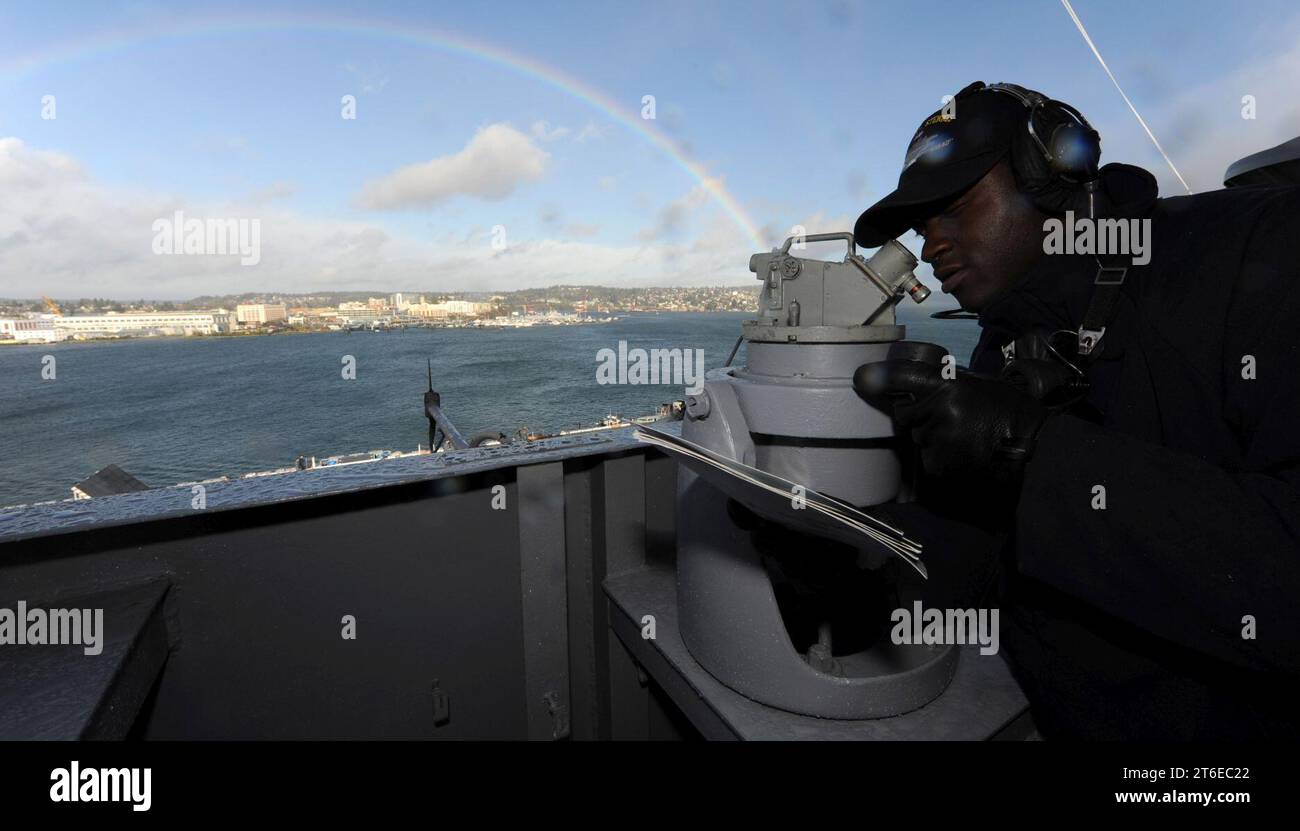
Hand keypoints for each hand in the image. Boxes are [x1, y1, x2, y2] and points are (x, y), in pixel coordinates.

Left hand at [854, 359, 1050, 485]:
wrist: (1030, 439)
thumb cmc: (1000, 407)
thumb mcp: (970, 383)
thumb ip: (936, 383)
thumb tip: (888, 382)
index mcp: (949, 384)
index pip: (904, 377)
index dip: (881, 378)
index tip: (860, 379)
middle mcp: (941, 409)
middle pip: (905, 415)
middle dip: (919, 417)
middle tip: (951, 418)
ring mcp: (941, 438)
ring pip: (918, 439)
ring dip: (933, 439)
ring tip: (964, 436)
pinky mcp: (943, 463)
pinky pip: (928, 460)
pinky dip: (940, 459)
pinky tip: (963, 453)